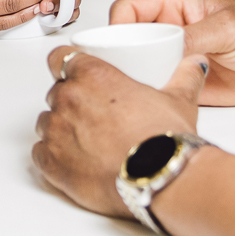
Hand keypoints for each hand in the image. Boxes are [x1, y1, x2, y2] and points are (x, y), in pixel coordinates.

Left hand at [32, 48, 204, 216]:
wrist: (159, 178)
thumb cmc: (164, 140)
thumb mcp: (179, 100)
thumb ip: (184, 77)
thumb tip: (195, 64)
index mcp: (93, 75)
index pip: (60, 58)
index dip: (66, 66)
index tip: (76, 76)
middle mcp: (68, 98)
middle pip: (56, 92)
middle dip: (70, 102)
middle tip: (95, 117)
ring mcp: (55, 131)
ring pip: (45, 122)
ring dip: (60, 129)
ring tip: (87, 143)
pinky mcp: (51, 163)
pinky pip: (39, 152)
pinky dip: (52, 156)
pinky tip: (73, 161)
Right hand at [111, 0, 234, 104]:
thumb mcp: (229, 28)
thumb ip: (196, 35)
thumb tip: (165, 45)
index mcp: (174, 7)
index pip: (130, 10)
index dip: (118, 25)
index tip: (118, 44)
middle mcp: (168, 32)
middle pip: (128, 41)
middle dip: (121, 55)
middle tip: (125, 72)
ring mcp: (173, 59)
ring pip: (137, 66)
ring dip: (134, 77)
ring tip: (140, 87)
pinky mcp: (181, 83)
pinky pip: (157, 88)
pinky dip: (151, 95)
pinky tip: (156, 99)